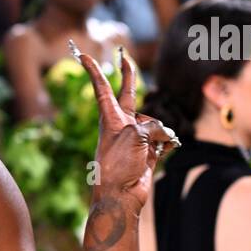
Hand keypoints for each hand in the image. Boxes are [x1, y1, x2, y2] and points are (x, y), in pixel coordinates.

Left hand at [75, 42, 178, 215]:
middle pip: (129, 93)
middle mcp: (122, 125)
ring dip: (161, 132)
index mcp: (110, 117)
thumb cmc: (119, 164)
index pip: (102, 87)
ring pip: (156, 122)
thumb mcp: (135, 136)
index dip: (94, 69)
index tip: (82, 54)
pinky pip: (164, 139)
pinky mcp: (148, 152)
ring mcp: (135, 138)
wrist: (121, 195)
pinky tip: (167, 149)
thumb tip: (166, 136)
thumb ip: (153, 127)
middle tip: (123, 54)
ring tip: (151, 149)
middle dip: (129, 75)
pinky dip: (168, 143)